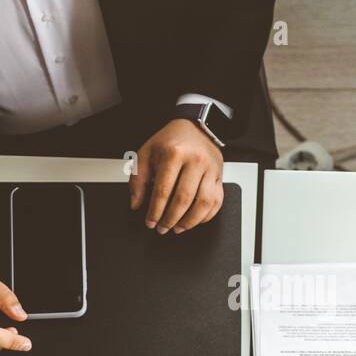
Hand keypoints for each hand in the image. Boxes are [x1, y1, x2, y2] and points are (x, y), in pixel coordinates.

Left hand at [130, 119, 224, 234]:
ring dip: (190, 221)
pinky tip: (194, 220)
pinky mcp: (220, 176)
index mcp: (174, 154)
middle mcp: (195, 161)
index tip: (150, 222)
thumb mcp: (146, 154)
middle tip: (163, 228)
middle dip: (171, 219)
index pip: (163, 190)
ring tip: (178, 227)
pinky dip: (206, 216)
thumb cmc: (170, 141)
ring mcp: (210, 169)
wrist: (195, 127)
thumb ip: (138, 180)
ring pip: (203, 203)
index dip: (155, 211)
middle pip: (184, 199)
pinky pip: (217, 201)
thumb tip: (136, 204)